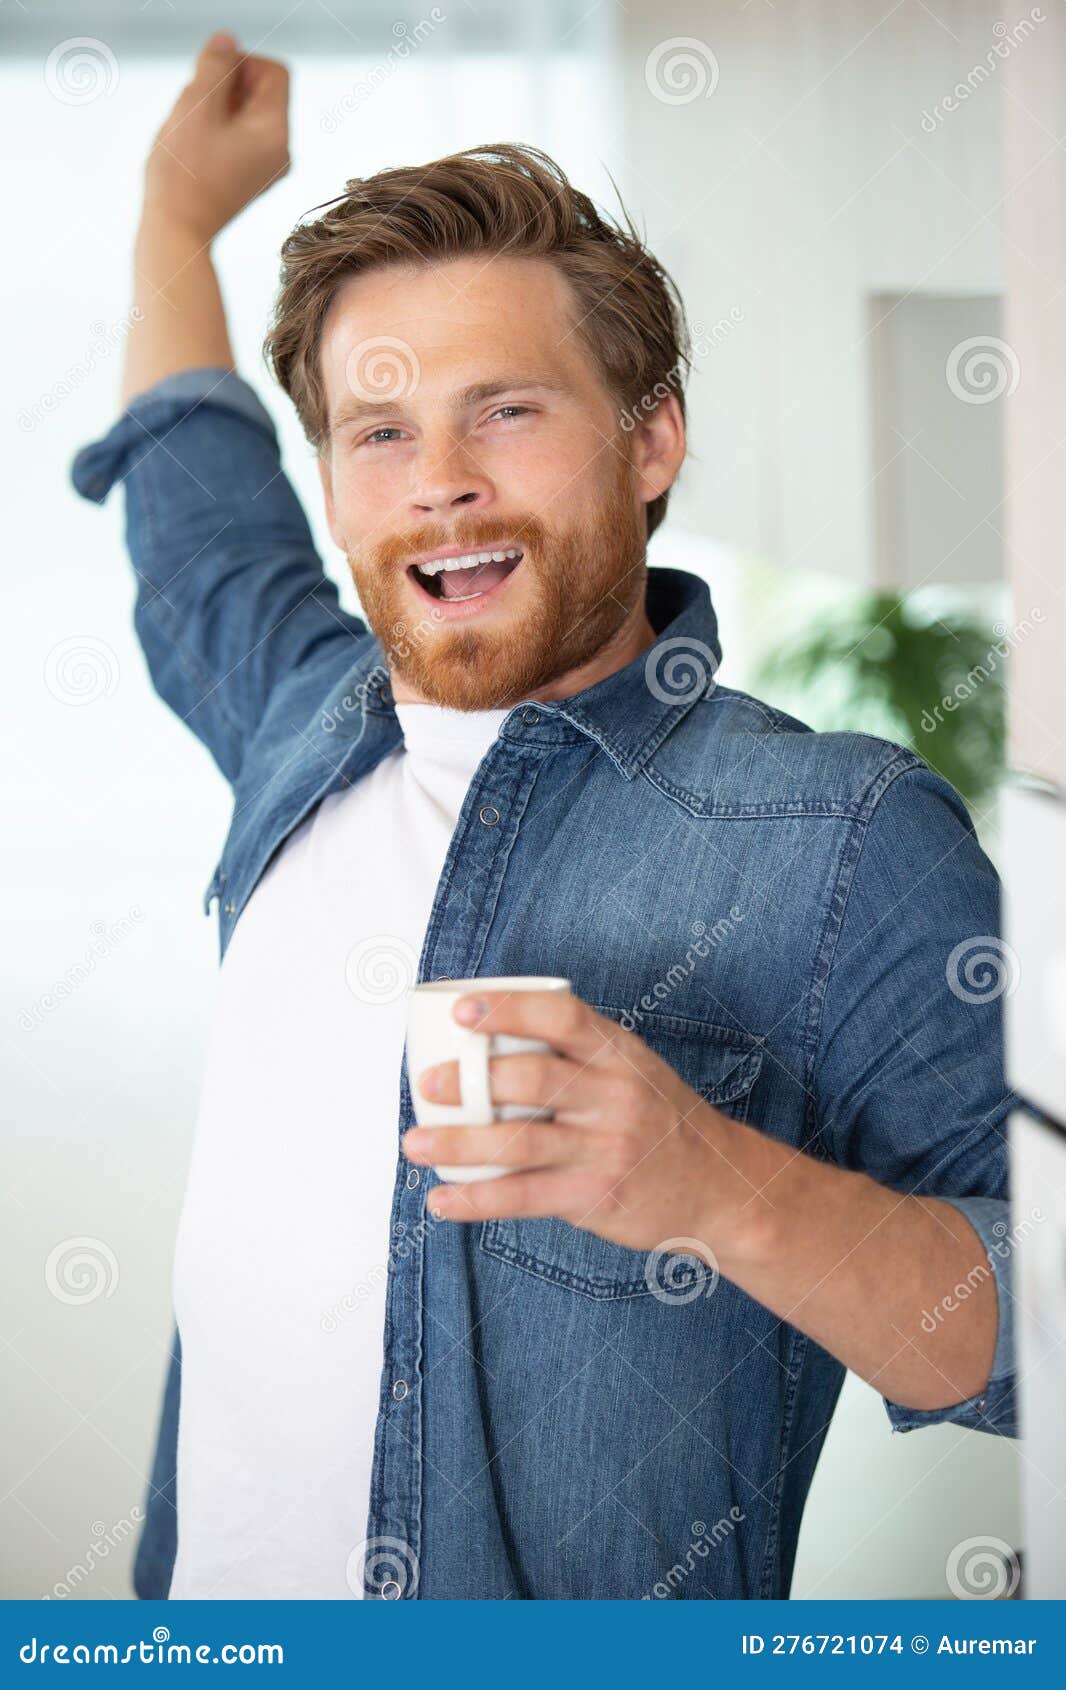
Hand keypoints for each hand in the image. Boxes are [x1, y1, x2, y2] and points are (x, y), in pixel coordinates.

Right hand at [142, 33, 289, 243]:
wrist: (177, 233)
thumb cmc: (184, 173)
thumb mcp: (197, 105)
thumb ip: (216, 66)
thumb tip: (229, 40)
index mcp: (276, 132)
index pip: (275, 71)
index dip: (242, 63)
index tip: (211, 81)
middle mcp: (280, 151)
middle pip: (259, 91)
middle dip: (223, 87)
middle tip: (196, 112)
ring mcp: (265, 168)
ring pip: (243, 114)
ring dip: (213, 109)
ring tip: (190, 135)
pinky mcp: (248, 178)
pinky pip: (236, 138)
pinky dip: (213, 131)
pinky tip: (192, 150)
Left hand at [402, 990, 749, 1259]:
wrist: (721, 1186)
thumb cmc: (662, 1122)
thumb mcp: (633, 1070)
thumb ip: (575, 1056)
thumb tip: (485, 1043)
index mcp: (618, 1054)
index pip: (561, 1016)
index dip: (508, 1008)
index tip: (462, 1010)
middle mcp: (614, 1096)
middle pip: (533, 1078)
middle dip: (471, 1080)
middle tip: (429, 1084)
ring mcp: (606, 1148)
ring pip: (519, 1142)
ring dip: (458, 1145)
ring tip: (416, 1144)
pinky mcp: (595, 1196)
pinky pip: (524, 1196)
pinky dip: (476, 1201)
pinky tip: (442, 1202)